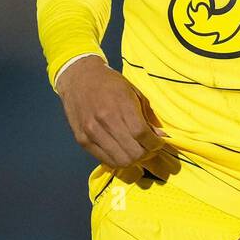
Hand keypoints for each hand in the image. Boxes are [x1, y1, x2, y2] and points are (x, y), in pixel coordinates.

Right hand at [56, 56, 174, 176]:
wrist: (79, 78)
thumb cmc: (110, 83)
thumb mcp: (134, 92)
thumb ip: (147, 115)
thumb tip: (160, 136)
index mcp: (121, 106)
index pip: (142, 134)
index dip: (154, 143)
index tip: (158, 143)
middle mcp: (105, 121)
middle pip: (133, 152)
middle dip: (146, 153)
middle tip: (148, 147)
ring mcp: (91, 133)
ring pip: (120, 161)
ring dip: (133, 159)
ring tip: (136, 150)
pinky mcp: (82, 141)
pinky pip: (105, 160)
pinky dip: (118, 160)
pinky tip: (122, 151)